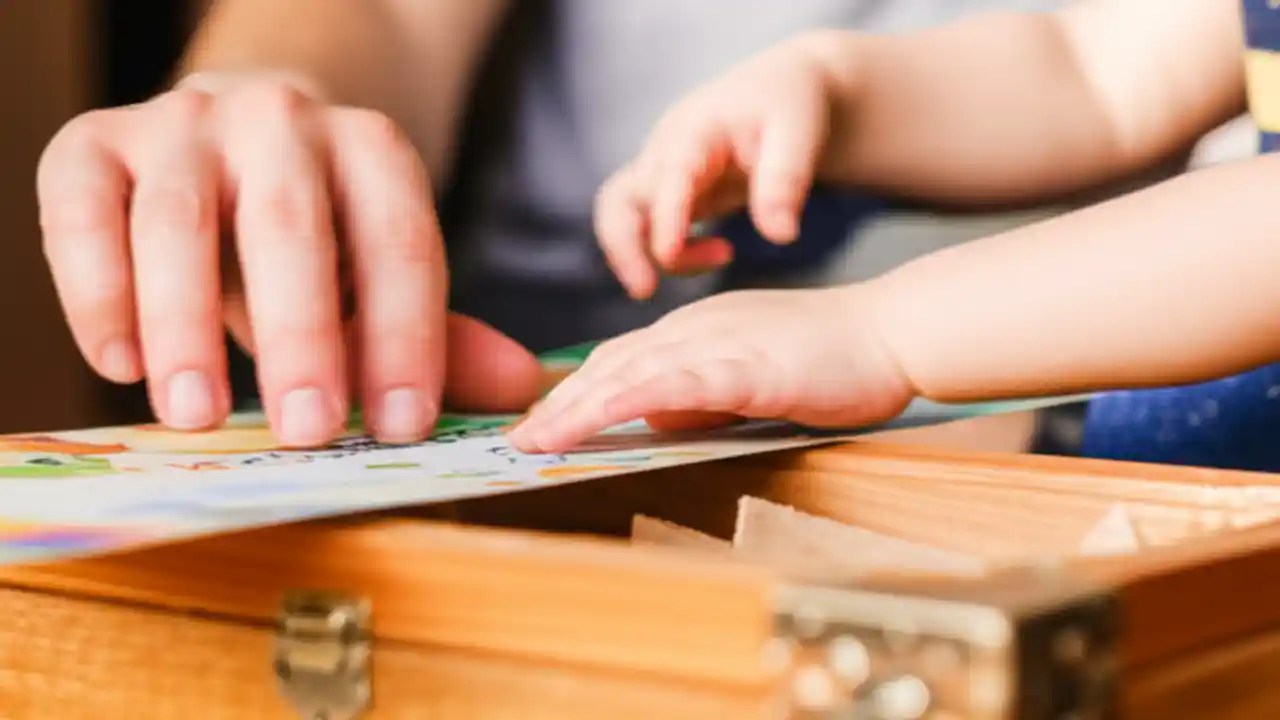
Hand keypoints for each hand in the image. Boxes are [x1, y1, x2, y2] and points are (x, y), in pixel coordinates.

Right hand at [37, 74, 541, 445]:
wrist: (235, 132)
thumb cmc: (318, 231)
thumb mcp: (380, 274)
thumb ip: (437, 331)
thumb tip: (519, 389)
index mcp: (370, 149)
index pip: (399, 241)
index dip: (406, 336)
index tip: (401, 426)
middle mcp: (280, 120)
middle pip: (291, 225)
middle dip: (303, 335)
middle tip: (307, 431)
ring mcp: (183, 125)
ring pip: (179, 219)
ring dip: (187, 322)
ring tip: (197, 413)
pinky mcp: (93, 144)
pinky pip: (81, 207)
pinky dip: (97, 288)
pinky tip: (121, 363)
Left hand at [506, 285, 915, 452]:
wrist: (890, 332)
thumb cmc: (831, 358)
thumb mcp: (750, 378)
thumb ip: (700, 394)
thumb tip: (652, 420)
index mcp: (695, 332)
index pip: (619, 361)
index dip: (573, 393)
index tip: (538, 424)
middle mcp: (695, 331)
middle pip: (610, 366)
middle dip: (558, 405)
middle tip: (514, 441)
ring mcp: (718, 344)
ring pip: (630, 373)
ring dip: (575, 407)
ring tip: (534, 441)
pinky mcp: (745, 367)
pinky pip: (675, 384)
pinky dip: (627, 401)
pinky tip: (595, 418)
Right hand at [595, 34, 842, 298]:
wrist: (783, 89)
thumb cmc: (790, 103)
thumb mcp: (799, 131)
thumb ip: (786, 179)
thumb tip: (780, 236)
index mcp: (695, 128)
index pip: (669, 174)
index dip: (665, 215)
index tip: (668, 253)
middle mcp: (664, 151)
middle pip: (618, 200)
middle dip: (623, 246)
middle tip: (645, 291)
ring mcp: (662, 174)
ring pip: (626, 221)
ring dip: (650, 254)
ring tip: (721, 258)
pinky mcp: (671, 195)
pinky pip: (650, 231)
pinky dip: (674, 253)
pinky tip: (723, 252)